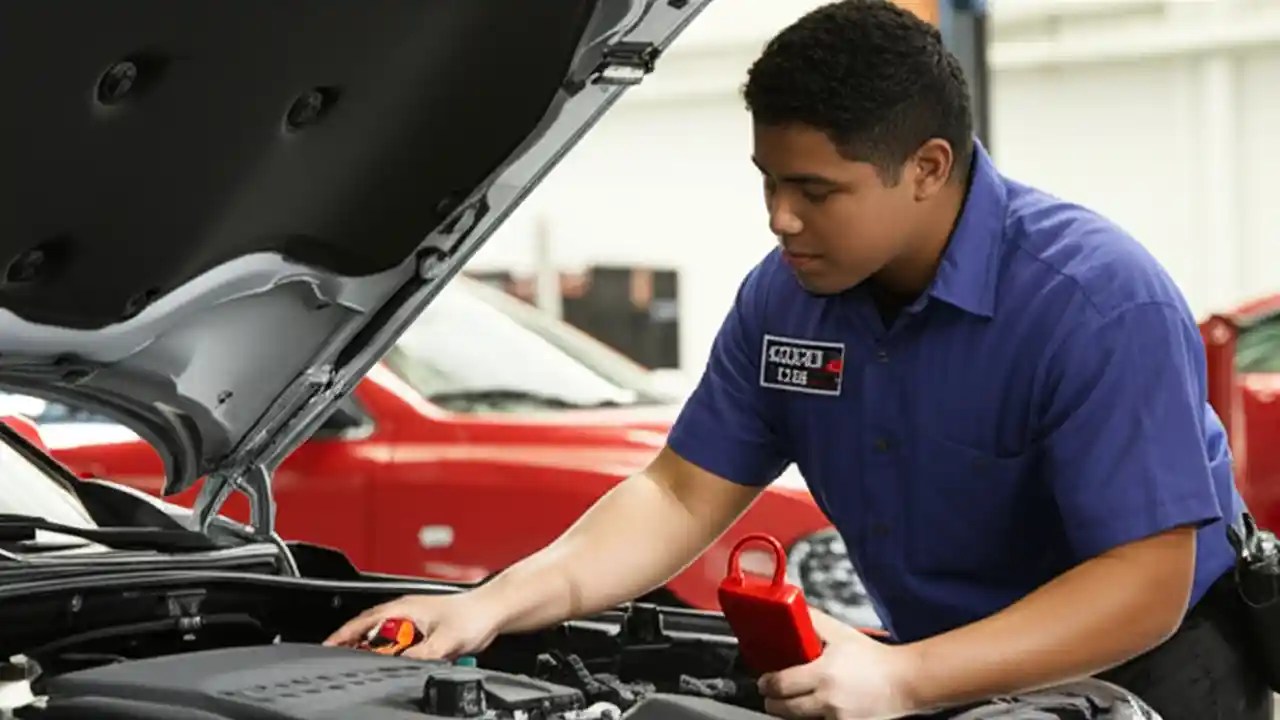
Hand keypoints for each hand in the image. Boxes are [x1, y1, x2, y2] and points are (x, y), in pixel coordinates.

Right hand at [322, 591, 504, 659]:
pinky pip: (398, 640)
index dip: (342, 635)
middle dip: (350, 641)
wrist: (494, 609)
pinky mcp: (424, 626)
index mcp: (403, 608)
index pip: (363, 621)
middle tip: (337, 657)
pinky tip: (390, 660)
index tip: (327, 646)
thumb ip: (421, 656)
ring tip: (359, 661)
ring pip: (383, 634)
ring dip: (370, 646)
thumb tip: (401, 666)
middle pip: (368, 627)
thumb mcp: (444, 642)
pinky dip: (388, 649)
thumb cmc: (473, 615)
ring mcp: (414, 617)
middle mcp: (406, 610)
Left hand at [758, 608, 921, 718]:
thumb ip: (814, 621)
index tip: (764, 681)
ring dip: (791, 712)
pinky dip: (813, 718)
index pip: (780, 685)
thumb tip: (792, 607)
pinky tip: (815, 707)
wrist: (905, 681)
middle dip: (773, 702)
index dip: (767, 684)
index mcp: (823, 674)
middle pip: (784, 709)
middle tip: (772, 695)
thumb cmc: (873, 658)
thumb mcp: (841, 633)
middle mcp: (828, 700)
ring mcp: (837, 718)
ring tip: (793, 700)